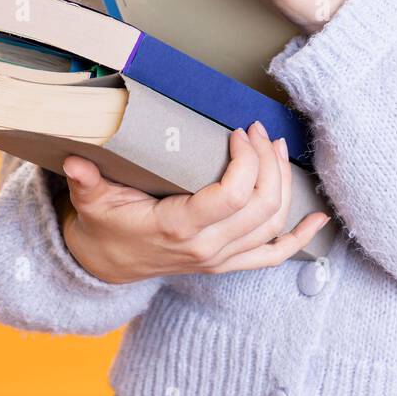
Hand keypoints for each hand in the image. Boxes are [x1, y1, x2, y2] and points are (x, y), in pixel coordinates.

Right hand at [57, 122, 329, 281]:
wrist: (105, 265)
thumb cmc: (104, 226)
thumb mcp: (92, 201)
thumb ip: (87, 180)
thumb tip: (77, 160)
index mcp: (179, 229)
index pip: (232, 196)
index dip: (246, 161)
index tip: (239, 131)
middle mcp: (207, 248)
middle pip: (261, 206)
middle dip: (267, 162)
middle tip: (258, 130)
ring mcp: (221, 258)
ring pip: (273, 224)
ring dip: (284, 183)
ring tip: (276, 147)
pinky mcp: (229, 262)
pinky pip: (273, 254)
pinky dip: (300, 237)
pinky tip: (319, 218)